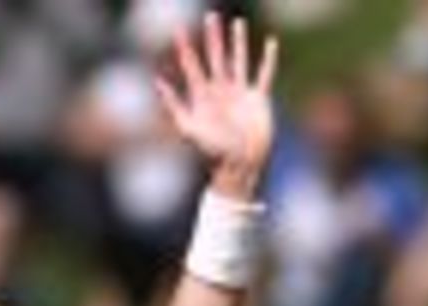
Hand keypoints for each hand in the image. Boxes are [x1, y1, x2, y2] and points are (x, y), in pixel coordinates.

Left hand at [156, 11, 277, 196]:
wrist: (239, 167)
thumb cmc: (213, 152)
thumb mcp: (189, 128)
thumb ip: (174, 104)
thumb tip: (156, 81)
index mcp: (203, 97)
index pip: (192, 66)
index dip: (185, 48)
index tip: (178, 29)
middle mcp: (220, 92)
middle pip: (216, 58)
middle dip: (213, 38)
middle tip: (211, 16)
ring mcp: (240, 94)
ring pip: (239, 61)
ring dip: (238, 43)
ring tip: (237, 23)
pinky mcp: (258, 100)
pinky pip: (264, 75)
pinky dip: (268, 60)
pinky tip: (271, 43)